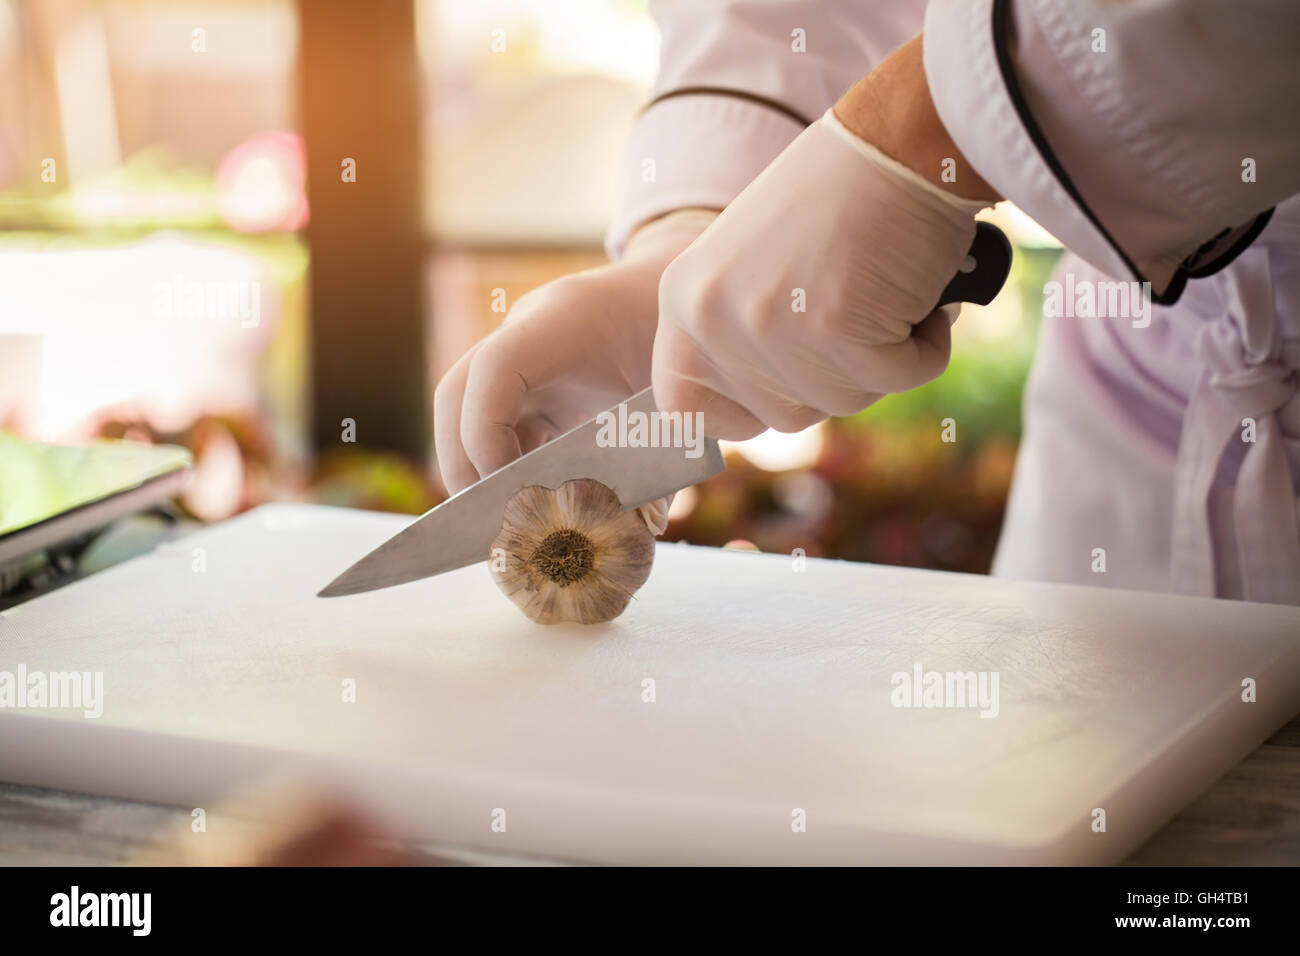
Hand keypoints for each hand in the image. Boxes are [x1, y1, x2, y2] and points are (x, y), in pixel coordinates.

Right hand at [433, 210, 716, 530]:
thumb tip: (638, 533)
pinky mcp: (533, 380)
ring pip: (467, 409)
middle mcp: (529, 333)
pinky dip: (504, 462)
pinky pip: (497, 421)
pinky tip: (533, 499)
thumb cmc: (685, 348)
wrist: (687, 300)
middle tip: (484, 521)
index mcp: (564, 324)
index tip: (508, 486)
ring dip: (476, 466)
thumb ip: (661, 465)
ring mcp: (525, 356)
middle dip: (461, 461)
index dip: (484, 433)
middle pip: (457, 392)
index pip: (494, 370)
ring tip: (507, 518)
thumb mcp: (679, 401)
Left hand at [652, 37, 993, 438]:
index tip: (785, 386)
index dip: (740, 411)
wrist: (896, 137)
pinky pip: (900, 377)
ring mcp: (768, 325)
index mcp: (682, 300)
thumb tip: (760, 416)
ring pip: (844, 401)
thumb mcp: (751, 270)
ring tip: (884, 290)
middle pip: (782, 416)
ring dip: (884, 359)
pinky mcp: (834, 328)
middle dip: (835, 377)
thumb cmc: (836, 200)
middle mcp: (711, 317)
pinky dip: (927, 345)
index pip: (681, 406)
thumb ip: (739, 337)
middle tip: (856, 312)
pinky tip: (922, 294)